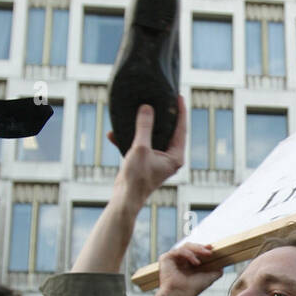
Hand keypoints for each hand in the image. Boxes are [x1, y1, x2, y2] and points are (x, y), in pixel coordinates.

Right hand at [72, 98, 187, 273]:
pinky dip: (129, 138)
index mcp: (175, 156)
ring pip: (153, 137)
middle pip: (169, 131)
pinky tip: (114, 133)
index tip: (179, 96)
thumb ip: (144, 127)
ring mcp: (158, 160)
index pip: (181, 129)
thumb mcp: (140, 148)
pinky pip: (140, 145)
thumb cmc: (136, 178)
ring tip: (141, 109)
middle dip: (163, 115)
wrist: (124, 198)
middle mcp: (170, 158)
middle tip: (163, 99)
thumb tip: (147, 108)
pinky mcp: (146, 162)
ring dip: (143, 126)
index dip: (180, 111)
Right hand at [144, 242, 223, 295]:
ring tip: (206, 255)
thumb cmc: (192, 289)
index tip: (212, 248)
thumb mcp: (208, 278)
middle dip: (201, 248)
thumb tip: (222, 267)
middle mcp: (179, 261)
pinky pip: (178, 251)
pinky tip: (196, 262)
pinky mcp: (165, 258)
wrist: (181, 294)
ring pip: (185, 247)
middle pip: (190, 247)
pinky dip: (188, 255)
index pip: (195, 251)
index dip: (203, 248)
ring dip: (197, 250)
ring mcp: (172, 259)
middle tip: (210, 251)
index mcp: (187, 264)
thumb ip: (215, 272)